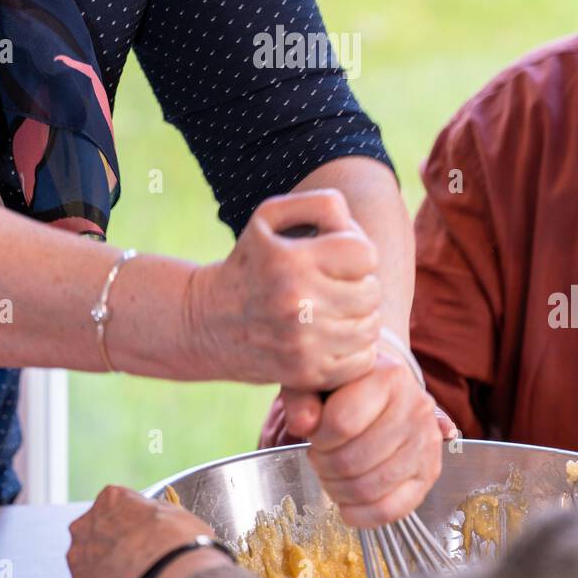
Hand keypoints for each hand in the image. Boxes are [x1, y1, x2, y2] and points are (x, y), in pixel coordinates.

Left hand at [68, 485, 223, 577]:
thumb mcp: (172, 513)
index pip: (113, 507)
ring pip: (88, 566)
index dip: (129, 526)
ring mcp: (79, 559)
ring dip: (105, 574)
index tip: (141, 538)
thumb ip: (151, 516)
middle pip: (94, 536)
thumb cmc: (178, 543)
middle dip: (110, 549)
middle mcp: (86, 525)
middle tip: (134, 564)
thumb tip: (153, 524)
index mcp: (110, 499)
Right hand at [190, 189, 381, 389]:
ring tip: (335, 309)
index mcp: (291, 262)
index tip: (338, 258)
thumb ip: (319, 204)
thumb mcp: (269, 218)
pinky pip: (362, 359)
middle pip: (372, 292)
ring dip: (360, 317)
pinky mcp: (306, 373)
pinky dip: (356, 348)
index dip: (357, 253)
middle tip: (336, 285)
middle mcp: (297, 304)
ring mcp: (303, 344)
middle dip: (360, 284)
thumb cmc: (249, 263)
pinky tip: (332, 336)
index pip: (365, 254)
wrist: (205, 323)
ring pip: (371, 326)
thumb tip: (354, 222)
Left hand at [285, 353, 453, 526]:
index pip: (342, 423)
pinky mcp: (429, 472)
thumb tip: (302, 425)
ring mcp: (426, 441)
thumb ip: (301, 398)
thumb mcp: (316, 380)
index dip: (318, 438)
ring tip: (330, 474)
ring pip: (370, 488)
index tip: (315, 434)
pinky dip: (361, 515)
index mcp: (388, 376)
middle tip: (318, 457)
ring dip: (338, 490)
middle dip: (324, 466)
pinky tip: (346, 503)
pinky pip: (392, 510)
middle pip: (354, 460)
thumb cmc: (344, 386)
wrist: (380, 388)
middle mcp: (415, 406)